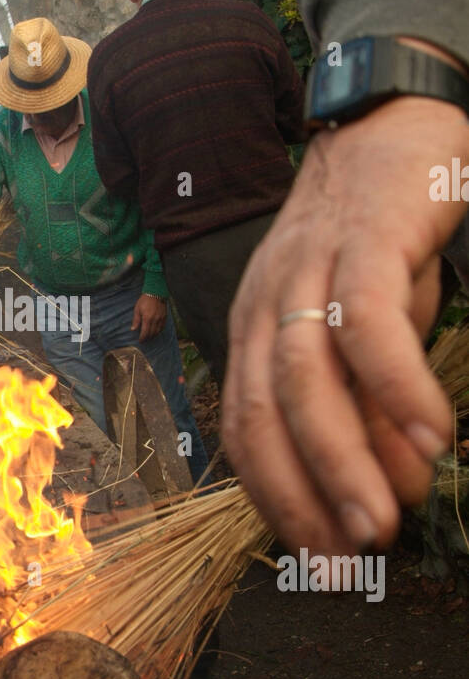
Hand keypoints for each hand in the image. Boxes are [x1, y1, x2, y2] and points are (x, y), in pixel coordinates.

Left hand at [131, 294, 166, 341]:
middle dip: (147, 338)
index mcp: (147, 318)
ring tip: (149, 337)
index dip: (142, 338)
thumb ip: (136, 320)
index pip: (145, 332)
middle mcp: (155, 320)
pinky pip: (162, 327)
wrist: (156, 293)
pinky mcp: (164, 317)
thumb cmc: (145, 300)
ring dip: (153, 336)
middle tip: (144, 340)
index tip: (140, 341)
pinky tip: (155, 332)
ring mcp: (161, 319)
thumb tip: (133, 329)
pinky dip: (158, 331)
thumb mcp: (137, 309)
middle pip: (152, 334)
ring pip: (158, 332)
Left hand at [222, 95, 468, 555]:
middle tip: (352, 555)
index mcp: (253, 326)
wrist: (392, 123)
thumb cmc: (374, 239)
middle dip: (304, 493)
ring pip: (306, 373)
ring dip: (344, 455)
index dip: (273, 495)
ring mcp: (309, 267)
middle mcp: (266, 301)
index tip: (315, 554)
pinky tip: (433, 433)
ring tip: (384, 517)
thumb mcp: (358, 325)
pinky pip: (370, 320)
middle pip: (266, 410)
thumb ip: (362, 395)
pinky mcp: (364, 238)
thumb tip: (390, 476)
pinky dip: (396, 381)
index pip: (244, 427)